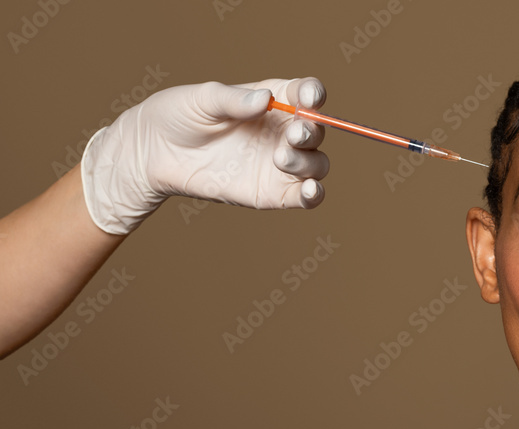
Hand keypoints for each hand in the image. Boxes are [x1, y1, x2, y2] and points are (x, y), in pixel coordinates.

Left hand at [80, 77, 330, 233]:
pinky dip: (314, 195)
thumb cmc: (177, 116)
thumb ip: (234, 100)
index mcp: (274, 100)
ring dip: (308, 161)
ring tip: (279, 158)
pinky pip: (304, 196)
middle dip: (311, 131)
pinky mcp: (273, 193)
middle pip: (316, 130)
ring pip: (316, 164)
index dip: (314, 94)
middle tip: (291, 135)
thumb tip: (265, 100)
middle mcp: (283, 131)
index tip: (307, 97)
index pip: (307, 94)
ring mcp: (280, 164)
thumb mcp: (202, 99)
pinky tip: (308, 190)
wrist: (153, 155)